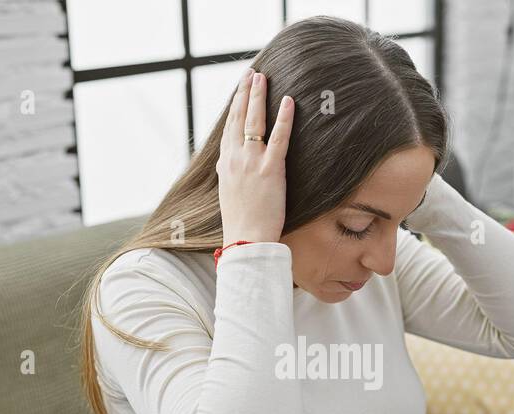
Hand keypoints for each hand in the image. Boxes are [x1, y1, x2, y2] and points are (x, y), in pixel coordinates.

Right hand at [216, 68, 294, 246]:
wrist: (245, 240)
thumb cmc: (240, 223)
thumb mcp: (229, 194)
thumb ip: (231, 175)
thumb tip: (230, 166)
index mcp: (225, 165)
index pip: (229, 128)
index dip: (234, 107)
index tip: (239, 91)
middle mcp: (235, 159)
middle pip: (238, 118)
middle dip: (244, 93)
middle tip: (251, 74)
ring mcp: (251, 163)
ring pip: (254, 122)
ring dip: (258, 97)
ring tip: (262, 78)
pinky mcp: (270, 170)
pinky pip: (279, 138)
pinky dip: (284, 118)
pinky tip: (289, 101)